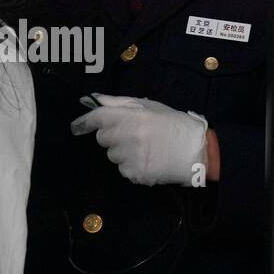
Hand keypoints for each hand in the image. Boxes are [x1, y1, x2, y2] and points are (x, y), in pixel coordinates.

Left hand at [69, 93, 207, 185]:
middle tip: (133, 133)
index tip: (76, 127)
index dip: (85, 122)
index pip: (98, 118)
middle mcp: (128, 137)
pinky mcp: (135, 174)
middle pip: (103, 138)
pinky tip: (147, 159)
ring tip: (144, 147)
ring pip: (112, 156)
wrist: (196, 151)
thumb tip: (93, 99)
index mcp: (131, 117)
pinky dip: (131, 165)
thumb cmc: (172, 124)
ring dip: (122, 152)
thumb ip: (118, 103)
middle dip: (112, 136)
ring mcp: (131, 158)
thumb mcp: (148, 106)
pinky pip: (123, 170)